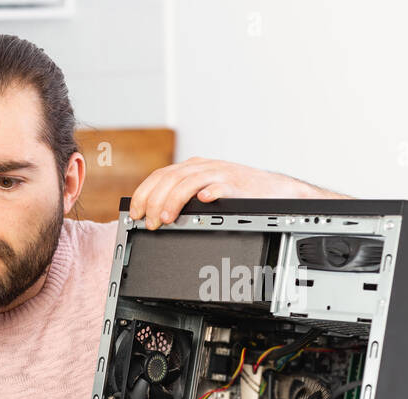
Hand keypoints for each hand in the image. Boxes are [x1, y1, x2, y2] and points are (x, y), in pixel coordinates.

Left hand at [129, 156, 329, 229]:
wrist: (273, 190)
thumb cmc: (235, 193)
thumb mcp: (204, 191)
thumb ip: (181, 197)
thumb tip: (152, 216)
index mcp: (191, 168)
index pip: (159, 176)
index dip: (143, 194)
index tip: (134, 214)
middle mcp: (203, 167)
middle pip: (169, 179)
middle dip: (154, 202)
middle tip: (149, 223)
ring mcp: (219, 173)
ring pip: (187, 182)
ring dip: (172, 202)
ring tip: (165, 219)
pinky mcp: (236, 184)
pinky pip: (220, 185)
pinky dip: (209, 192)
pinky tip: (201, 201)